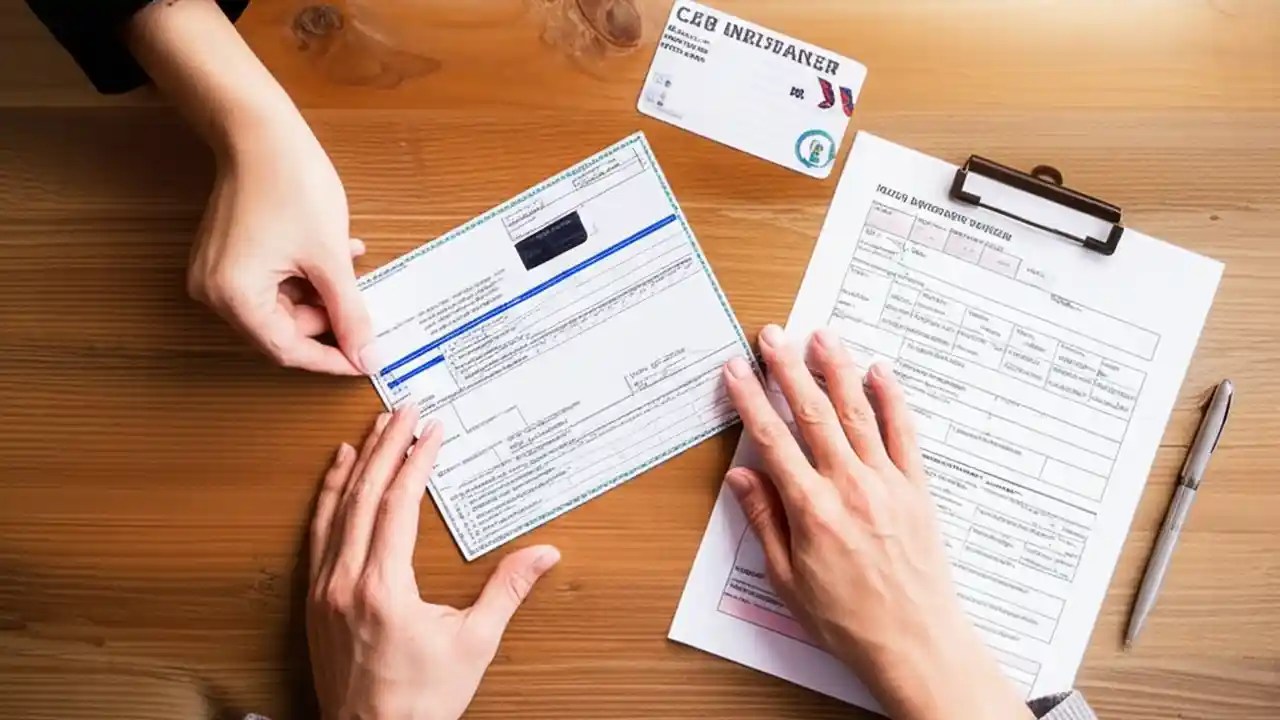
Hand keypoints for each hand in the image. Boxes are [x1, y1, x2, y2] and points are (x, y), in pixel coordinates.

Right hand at [125, 0, 372, 374]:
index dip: (330, 358)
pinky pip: (270, 281)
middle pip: (281, 329)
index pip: (287, 350)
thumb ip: (349, 314)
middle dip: (327, 320)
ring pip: (280, 304)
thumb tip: (366, 356)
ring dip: (320, 294)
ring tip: (350, 267)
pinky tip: (333, 253)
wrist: (259, 129)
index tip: (364, 360)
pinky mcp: (224, 254)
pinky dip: (303, 276)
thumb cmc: (290, 183)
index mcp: (235, 297)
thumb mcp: (329, 258)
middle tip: (364, 308)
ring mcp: (216, 272)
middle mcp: (214, 292)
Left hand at [308, 406, 560, 719]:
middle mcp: (346, 581)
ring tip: (372, 429)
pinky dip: (328, 499)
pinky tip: (337, 476)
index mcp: (384, 587)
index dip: (415, 460)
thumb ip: (507, 591)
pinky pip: (318, 535)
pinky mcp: (315, 601)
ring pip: (336, 510)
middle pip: (364, 496)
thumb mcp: (474, 644)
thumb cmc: (420, 700)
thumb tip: (544, 554)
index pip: (398, 504)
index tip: (431, 429)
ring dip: (356, 465)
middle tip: (402, 410)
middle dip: (386, 446)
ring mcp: (325, 590)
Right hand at [722, 325, 1030, 719]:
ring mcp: (887, 484)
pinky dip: (891, 399)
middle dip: (788, 369)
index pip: (773, 441)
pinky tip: (879, 372)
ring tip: (821, 335)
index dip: (750, 400)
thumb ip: (764, 520)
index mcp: (812, 510)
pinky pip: (903, 433)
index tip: (735, 371)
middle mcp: (850, 487)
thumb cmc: (847, 621)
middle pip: (812, 414)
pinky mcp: (916, 489)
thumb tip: (742, 475)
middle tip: (772, 335)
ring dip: (837, 370)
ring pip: (857, 413)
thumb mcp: (787, 580)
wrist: (915, 643)